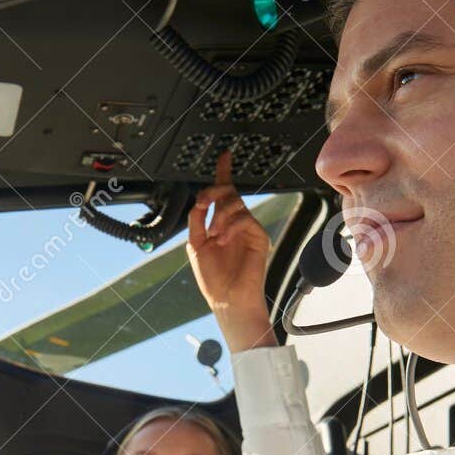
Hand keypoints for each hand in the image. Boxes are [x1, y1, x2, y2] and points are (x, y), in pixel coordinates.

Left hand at [186, 150, 276, 352]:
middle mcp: (235, 224)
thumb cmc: (213, 279)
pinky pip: (244, 218)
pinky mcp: (259, 236)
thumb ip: (196, 222)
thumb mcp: (195, 246)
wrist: (228, 299)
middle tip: (203, 202)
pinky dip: (230, 226)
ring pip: (235, 204)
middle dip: (213, 193)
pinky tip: (223, 239)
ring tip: (214, 235)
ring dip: (219, 215)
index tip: (224, 156)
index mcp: (220, 225)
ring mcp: (248, 229)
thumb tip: (199, 202)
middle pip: (228, 194)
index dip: (223, 174)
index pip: (222, 195)